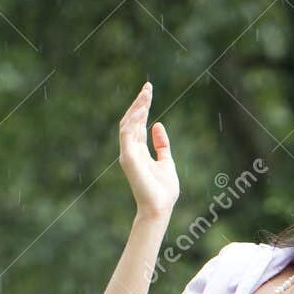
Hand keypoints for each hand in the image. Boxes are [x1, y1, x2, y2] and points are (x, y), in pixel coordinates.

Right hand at [118, 81, 179, 217]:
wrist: (160, 207)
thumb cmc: (163, 190)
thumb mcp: (166, 162)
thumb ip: (162, 145)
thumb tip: (158, 125)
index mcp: (138, 151)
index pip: (138, 124)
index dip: (143, 107)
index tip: (149, 90)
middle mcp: (130, 150)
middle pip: (132, 120)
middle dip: (139, 102)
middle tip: (148, 86)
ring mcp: (127, 153)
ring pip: (128, 124)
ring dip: (137, 107)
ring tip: (146, 93)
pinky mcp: (128, 157)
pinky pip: (127, 133)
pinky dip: (133, 120)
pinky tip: (143, 108)